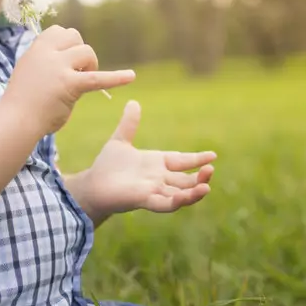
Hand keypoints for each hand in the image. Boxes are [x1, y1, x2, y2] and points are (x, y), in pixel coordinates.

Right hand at [2, 25, 135, 134]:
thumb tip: (72, 57)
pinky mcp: (69, 85)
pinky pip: (97, 78)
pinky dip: (116, 78)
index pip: (59, 31)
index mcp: (36, 49)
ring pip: (87, 52)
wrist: (15, 122)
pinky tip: (130, 77)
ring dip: (90, 65)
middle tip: (76, 73)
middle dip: (80, 52)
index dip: (67, 45)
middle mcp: (46, 54)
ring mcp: (57, 68)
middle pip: (75, 36)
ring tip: (82, 83)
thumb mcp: (30, 71)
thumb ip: (48, 61)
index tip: (66, 62)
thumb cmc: (23, 101)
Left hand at [76, 100, 215, 220]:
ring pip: (180, 194)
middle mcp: (158, 179)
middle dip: (200, 177)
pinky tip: (185, 196)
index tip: (213, 155)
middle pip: (186, 181)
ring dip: (194, 192)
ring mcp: (153, 191)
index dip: (197, 159)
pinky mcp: (144, 200)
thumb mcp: (120, 141)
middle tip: (211, 169)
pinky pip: (164, 204)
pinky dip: (176, 201)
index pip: (182, 161)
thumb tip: (133, 102)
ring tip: (207, 187)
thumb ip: (129, 123)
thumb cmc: (106, 166)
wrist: (92, 184)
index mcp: (156, 164)